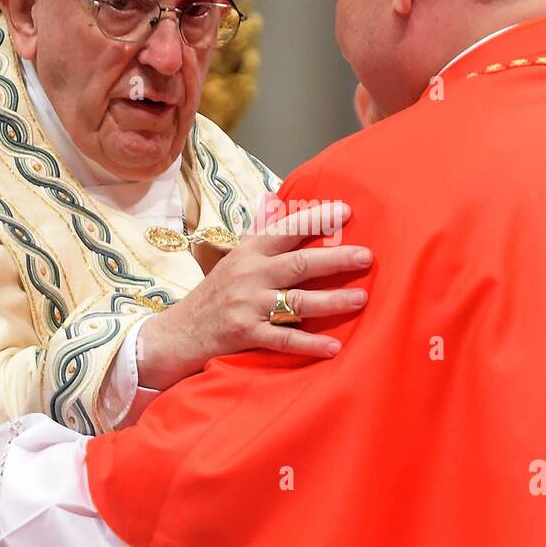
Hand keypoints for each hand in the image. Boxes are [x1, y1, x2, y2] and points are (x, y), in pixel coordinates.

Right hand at [137, 198, 370, 390]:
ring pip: (297, 301)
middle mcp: (250, 275)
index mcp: (250, 252)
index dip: (316, 220)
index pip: (287, 230)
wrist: (178, 333)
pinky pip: (284, 340)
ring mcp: (248, 306)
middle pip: (299, 263)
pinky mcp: (246, 335)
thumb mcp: (234, 258)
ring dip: (332, 301)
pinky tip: (334, 347)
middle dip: (335, 259)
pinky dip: (309, 344)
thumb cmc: (215, 294)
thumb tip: (274, 199)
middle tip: (367, 256)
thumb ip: (258, 232)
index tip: (346, 211)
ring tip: (361, 298)